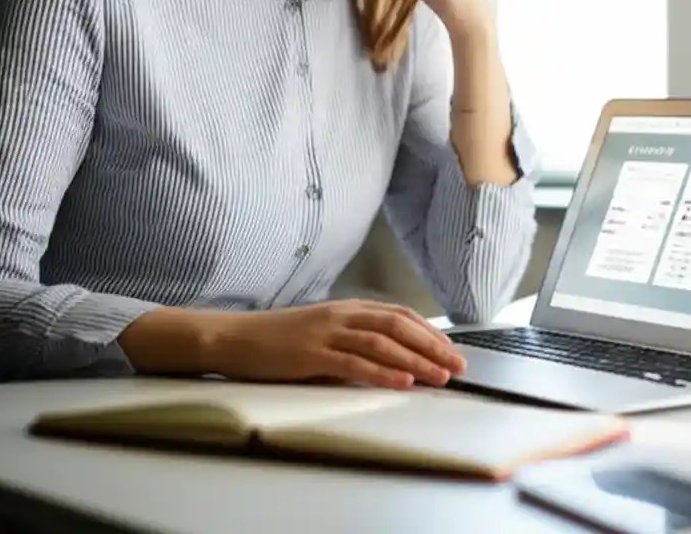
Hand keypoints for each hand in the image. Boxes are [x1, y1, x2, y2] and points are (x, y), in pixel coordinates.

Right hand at [120, 300, 466, 390]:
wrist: (231, 338)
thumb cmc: (277, 340)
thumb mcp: (322, 331)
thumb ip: (353, 338)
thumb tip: (389, 354)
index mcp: (348, 308)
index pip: (400, 316)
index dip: (430, 332)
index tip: (452, 350)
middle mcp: (342, 315)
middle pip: (399, 327)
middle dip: (433, 346)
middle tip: (459, 366)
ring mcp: (326, 333)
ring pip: (383, 344)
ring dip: (416, 360)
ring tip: (441, 376)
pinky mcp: (311, 354)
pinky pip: (354, 363)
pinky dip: (382, 373)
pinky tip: (403, 382)